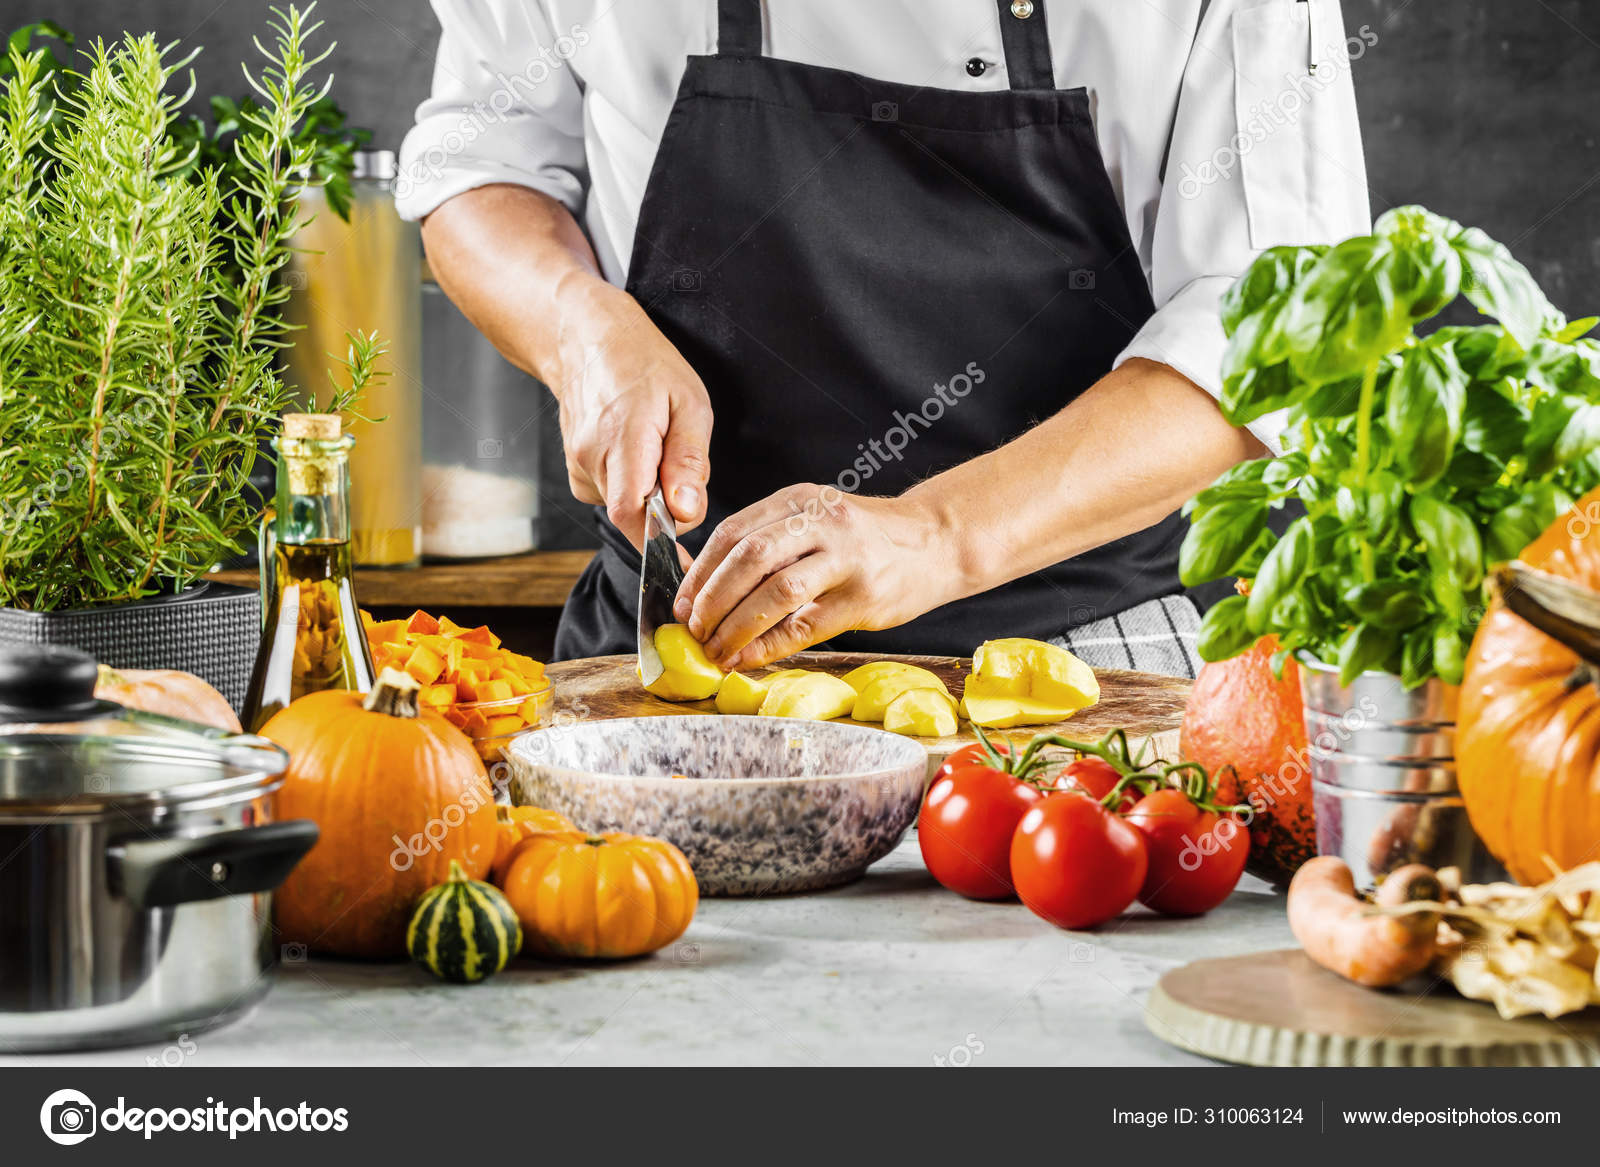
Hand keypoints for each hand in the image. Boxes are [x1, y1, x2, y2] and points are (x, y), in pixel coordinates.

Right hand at [550, 283, 711, 548]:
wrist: (585, 338)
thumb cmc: (643, 363)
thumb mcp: (689, 401)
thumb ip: (689, 460)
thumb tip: (686, 512)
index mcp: (624, 438)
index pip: (632, 513)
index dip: (658, 547)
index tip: (683, 565)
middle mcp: (592, 457)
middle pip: (634, 515)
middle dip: (666, 510)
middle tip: (682, 467)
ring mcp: (577, 465)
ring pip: (625, 506)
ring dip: (651, 493)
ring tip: (657, 446)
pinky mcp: (575, 470)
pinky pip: (613, 495)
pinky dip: (633, 485)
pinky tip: (635, 450)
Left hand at [673, 485, 949, 669]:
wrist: (937, 542)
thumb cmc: (867, 539)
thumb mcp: (817, 520)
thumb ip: (772, 542)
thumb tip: (708, 589)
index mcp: (800, 499)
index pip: (734, 532)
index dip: (700, 573)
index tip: (682, 604)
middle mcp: (821, 521)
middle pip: (749, 557)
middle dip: (712, 599)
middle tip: (694, 630)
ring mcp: (846, 558)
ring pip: (776, 591)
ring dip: (736, 626)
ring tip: (717, 650)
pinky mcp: (863, 597)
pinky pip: (805, 626)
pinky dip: (769, 646)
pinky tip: (749, 659)